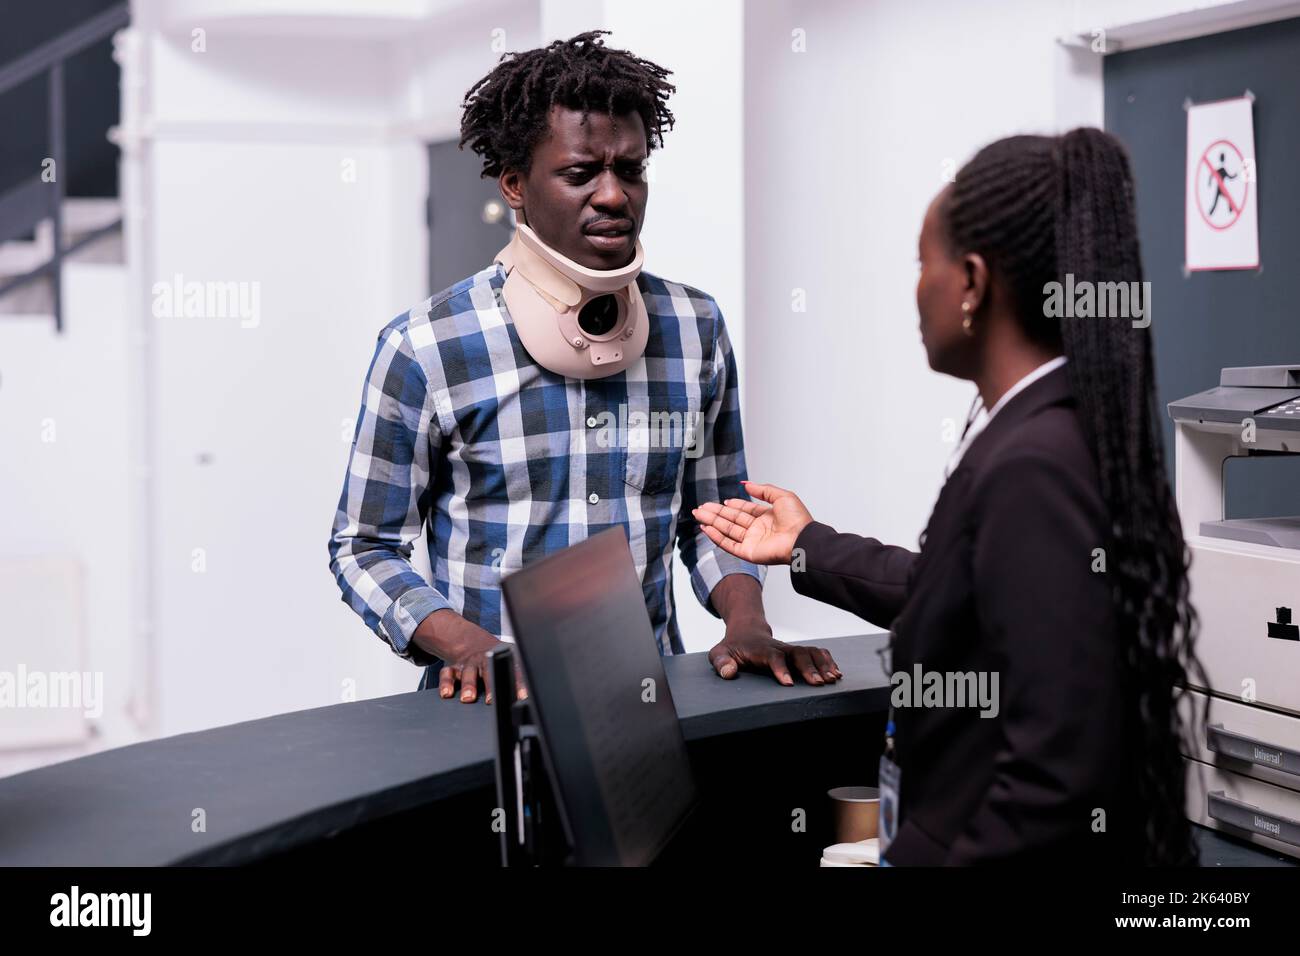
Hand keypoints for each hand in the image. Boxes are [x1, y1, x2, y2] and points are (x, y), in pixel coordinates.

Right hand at [415, 610, 526, 703]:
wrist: (471, 641)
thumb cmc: (496, 656)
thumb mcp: (511, 658)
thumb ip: (519, 673)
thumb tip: (536, 691)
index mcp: (503, 658)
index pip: (513, 671)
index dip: (518, 684)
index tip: (522, 696)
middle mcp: (485, 660)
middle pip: (489, 671)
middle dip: (491, 686)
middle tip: (491, 700)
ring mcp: (469, 664)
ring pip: (469, 673)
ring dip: (469, 685)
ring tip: (468, 698)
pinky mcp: (454, 668)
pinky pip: (447, 673)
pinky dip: (446, 683)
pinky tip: (446, 694)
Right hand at [692, 480, 814, 565]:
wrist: (802, 539)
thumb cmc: (798, 520)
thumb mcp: (782, 496)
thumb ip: (763, 490)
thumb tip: (746, 484)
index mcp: (766, 518)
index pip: (745, 511)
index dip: (733, 505)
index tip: (722, 501)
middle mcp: (758, 530)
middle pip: (732, 520)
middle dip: (716, 513)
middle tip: (700, 507)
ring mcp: (752, 542)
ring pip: (727, 530)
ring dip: (712, 522)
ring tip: (698, 514)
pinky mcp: (747, 553)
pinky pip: (728, 544)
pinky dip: (716, 537)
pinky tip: (706, 528)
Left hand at [708, 621, 840, 686]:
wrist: (746, 631)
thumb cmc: (732, 647)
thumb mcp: (719, 653)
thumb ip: (721, 662)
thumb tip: (729, 673)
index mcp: (760, 649)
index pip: (773, 657)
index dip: (780, 669)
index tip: (788, 684)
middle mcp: (779, 648)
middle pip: (797, 654)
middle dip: (809, 668)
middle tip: (819, 684)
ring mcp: (790, 649)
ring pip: (810, 652)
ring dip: (823, 664)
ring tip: (833, 679)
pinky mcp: (798, 652)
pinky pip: (817, 653)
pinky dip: (828, 661)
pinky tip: (837, 673)